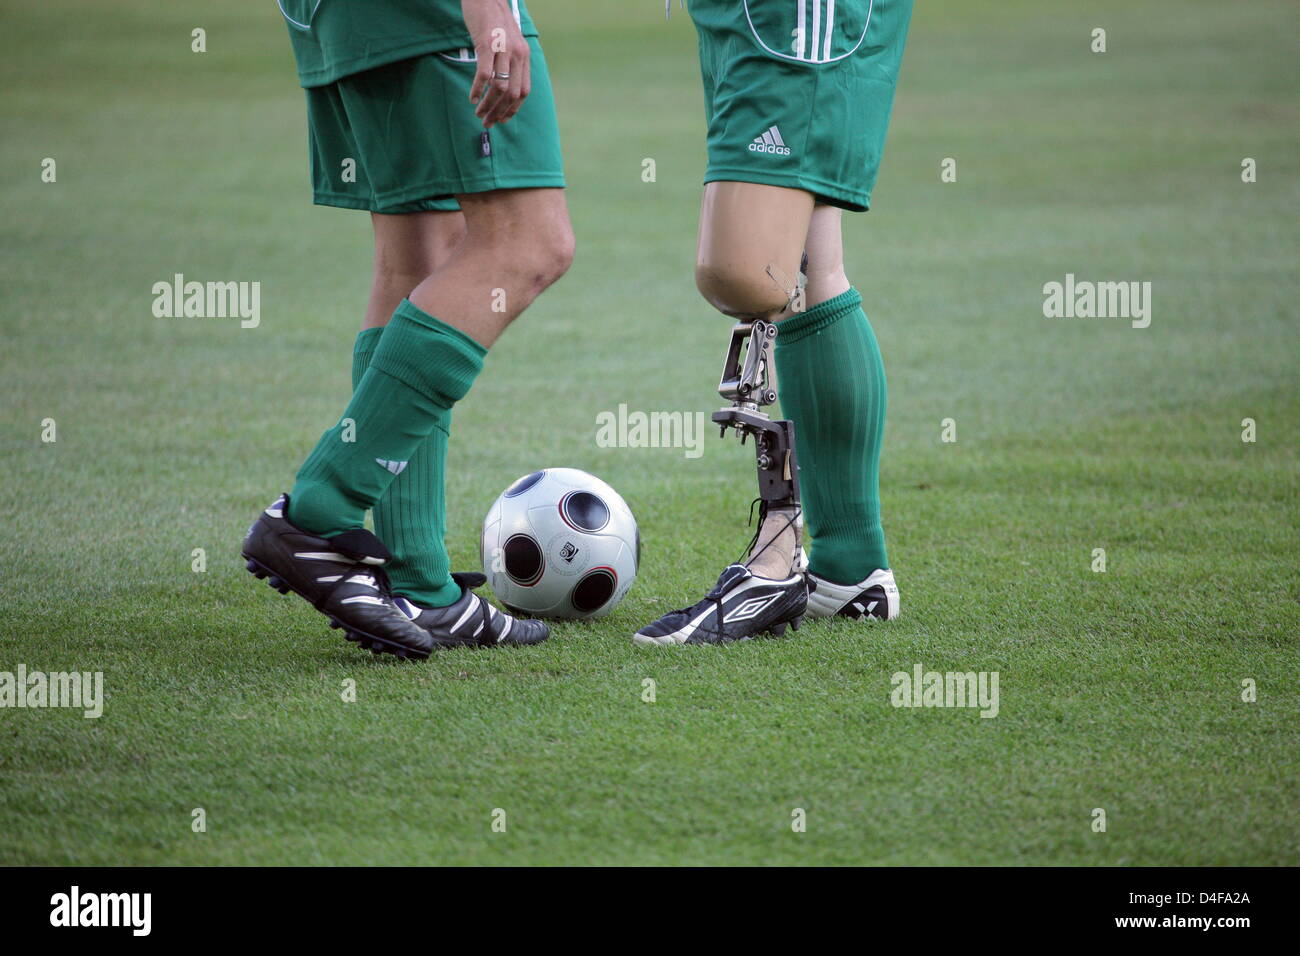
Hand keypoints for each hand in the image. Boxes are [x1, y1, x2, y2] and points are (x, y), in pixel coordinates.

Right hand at [462, 0, 530, 128]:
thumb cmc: (493, 21)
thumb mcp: (509, 42)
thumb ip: (509, 62)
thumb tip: (502, 86)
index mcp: (524, 57)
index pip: (524, 91)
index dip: (513, 109)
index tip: (502, 119)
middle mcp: (517, 55)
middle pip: (512, 94)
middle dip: (499, 112)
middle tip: (487, 122)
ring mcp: (503, 50)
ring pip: (499, 88)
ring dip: (488, 105)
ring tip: (478, 113)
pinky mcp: (488, 45)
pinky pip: (484, 74)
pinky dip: (478, 90)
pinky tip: (472, 98)